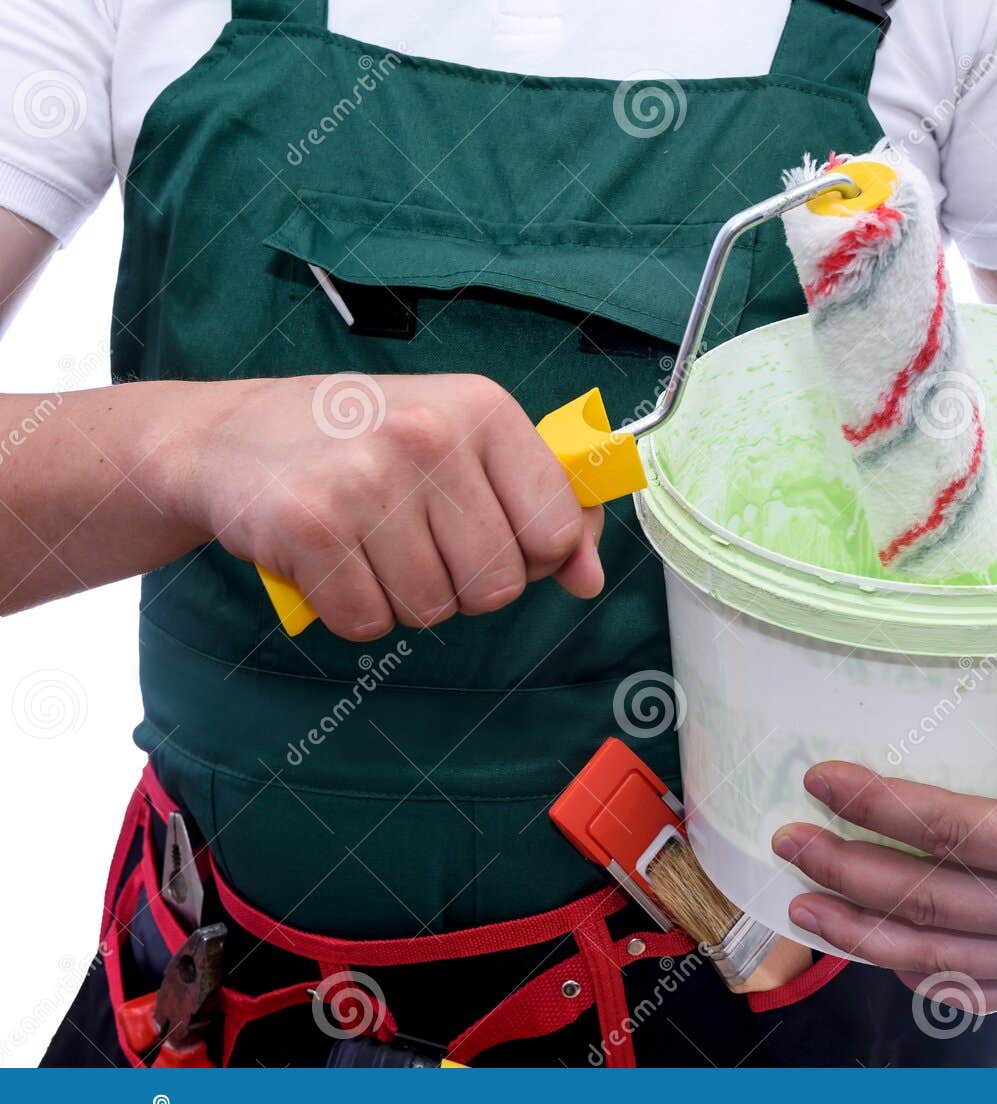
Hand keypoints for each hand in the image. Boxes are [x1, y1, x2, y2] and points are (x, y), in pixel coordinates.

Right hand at [156, 373, 601, 639]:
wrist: (227, 438)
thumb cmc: (362, 444)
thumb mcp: (462, 447)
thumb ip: (541, 507)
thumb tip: (591, 578)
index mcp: (484, 410)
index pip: (556, 530)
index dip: (528, 556)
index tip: (488, 534)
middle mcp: (430, 437)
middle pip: (497, 585)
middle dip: (462, 584)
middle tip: (413, 540)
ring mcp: (368, 480)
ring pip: (434, 609)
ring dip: (403, 598)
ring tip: (369, 544)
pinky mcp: (311, 528)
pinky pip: (369, 622)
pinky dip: (351, 610)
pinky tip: (330, 560)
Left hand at [770, 681, 996, 1008]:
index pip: (953, 832)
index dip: (880, 806)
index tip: (822, 777)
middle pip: (931, 901)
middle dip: (848, 871)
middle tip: (786, 840)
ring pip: (944, 959)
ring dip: (866, 934)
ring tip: (802, 906)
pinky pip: (982, 990)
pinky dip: (921, 975)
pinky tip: (880, 954)